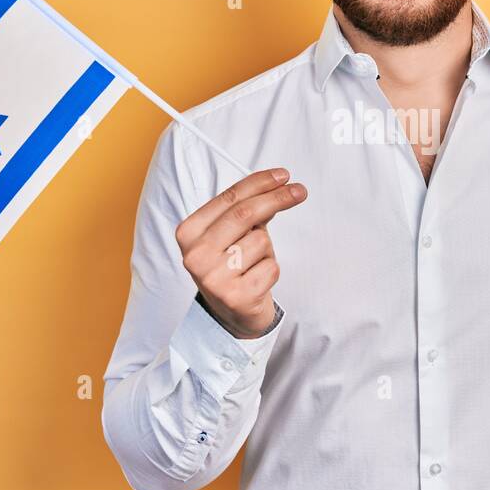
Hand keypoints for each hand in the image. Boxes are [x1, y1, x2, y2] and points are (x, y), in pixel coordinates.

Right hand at [175, 168, 307, 337]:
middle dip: (277, 198)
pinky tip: (257, 281)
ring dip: (267, 250)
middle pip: (245, 214)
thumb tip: (281, 185)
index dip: (259, 183)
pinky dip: (271, 270)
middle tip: (300, 191)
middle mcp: (195, 255)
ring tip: (253, 264)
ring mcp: (212, 278)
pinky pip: (270, 267)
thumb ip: (249, 210)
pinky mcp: (235, 297)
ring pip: (260, 242)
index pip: (229, 198)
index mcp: (189, 232)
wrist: (232, 314)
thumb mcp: (234, 234)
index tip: (284, 175)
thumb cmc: (235, 265)